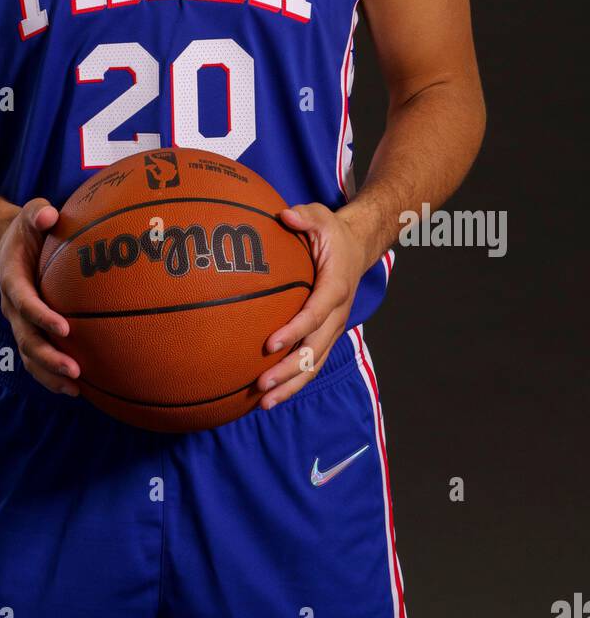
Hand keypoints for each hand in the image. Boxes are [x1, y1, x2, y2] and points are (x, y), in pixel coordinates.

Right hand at [0, 199, 80, 397]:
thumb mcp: (30, 213)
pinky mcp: (29, 331)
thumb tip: (49, 214)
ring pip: (29, 355)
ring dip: (50, 373)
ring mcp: (19, 322)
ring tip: (76, 388)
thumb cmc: (29, 228)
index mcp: (13, 280)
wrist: (10, 243)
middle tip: (74, 369)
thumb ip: (37, 214)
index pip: (24, 301)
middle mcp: (12, 306)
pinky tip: (77, 388)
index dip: (40, 316)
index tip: (65, 328)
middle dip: (48, 356)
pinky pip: (37, 358)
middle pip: (26, 338)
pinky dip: (52, 375)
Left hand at [256, 202, 368, 410]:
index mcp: (335, 287)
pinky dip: (294, 379)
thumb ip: (304, 216)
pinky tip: (271, 393)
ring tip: (263, 402)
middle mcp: (337, 313)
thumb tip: (284, 215)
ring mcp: (333, 327)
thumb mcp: (321, 216)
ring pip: (314, 363)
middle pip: (314, 350)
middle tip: (260, 385)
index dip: (294, 331)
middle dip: (288, 370)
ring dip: (290, 384)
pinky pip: (311, 361)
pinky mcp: (326, 334)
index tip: (269, 343)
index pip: (314, 314)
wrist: (358, 247)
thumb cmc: (333, 232)